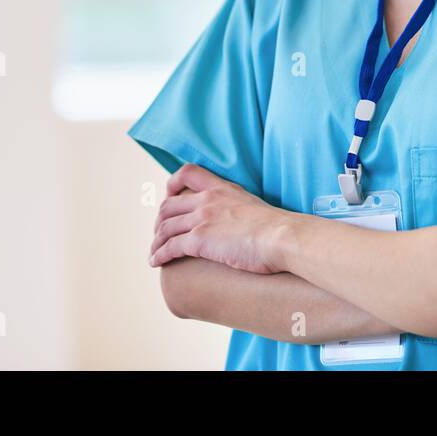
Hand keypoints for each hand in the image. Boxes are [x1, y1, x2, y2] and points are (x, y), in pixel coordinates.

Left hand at [149, 163, 288, 273]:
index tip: (170, 196)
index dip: (172, 184)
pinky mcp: (200, 240)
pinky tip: (155, 262)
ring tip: (154, 252)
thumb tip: (241, 221)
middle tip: (160, 233)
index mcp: (222, 188)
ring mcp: (202, 218)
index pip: (188, 173)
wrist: (283, 237)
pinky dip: (159, 255)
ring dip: (156, 241)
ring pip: (165, 227)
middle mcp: (208, 200)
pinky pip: (169, 246)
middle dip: (159, 220)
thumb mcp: (254, 206)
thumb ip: (240, 207)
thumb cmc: (277, 228)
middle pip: (169, 205)